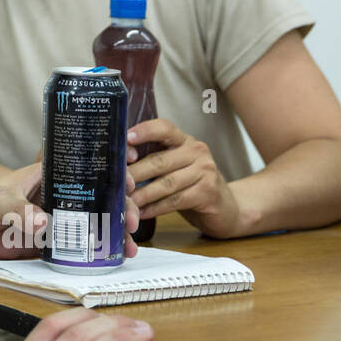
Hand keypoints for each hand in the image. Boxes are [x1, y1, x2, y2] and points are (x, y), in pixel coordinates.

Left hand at [0, 164, 140, 259]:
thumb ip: (18, 210)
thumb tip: (43, 224)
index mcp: (48, 176)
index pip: (86, 169)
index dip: (111, 174)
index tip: (130, 183)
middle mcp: (56, 197)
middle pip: (97, 199)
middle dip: (120, 208)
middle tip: (131, 223)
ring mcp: (53, 220)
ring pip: (91, 225)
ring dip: (112, 234)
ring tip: (129, 247)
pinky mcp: (46, 243)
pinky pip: (75, 248)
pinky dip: (93, 254)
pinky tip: (109, 261)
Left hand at [127, 118, 242, 237]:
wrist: (225, 207)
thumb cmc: (189, 184)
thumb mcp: (172, 167)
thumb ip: (151, 161)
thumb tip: (118, 165)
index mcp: (183, 140)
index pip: (164, 128)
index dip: (145, 131)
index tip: (126, 137)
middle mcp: (196, 151)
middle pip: (159, 160)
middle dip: (134, 173)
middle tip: (115, 183)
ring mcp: (205, 171)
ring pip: (166, 183)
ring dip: (142, 194)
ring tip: (126, 202)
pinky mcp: (208, 192)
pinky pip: (175, 200)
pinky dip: (155, 208)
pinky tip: (142, 213)